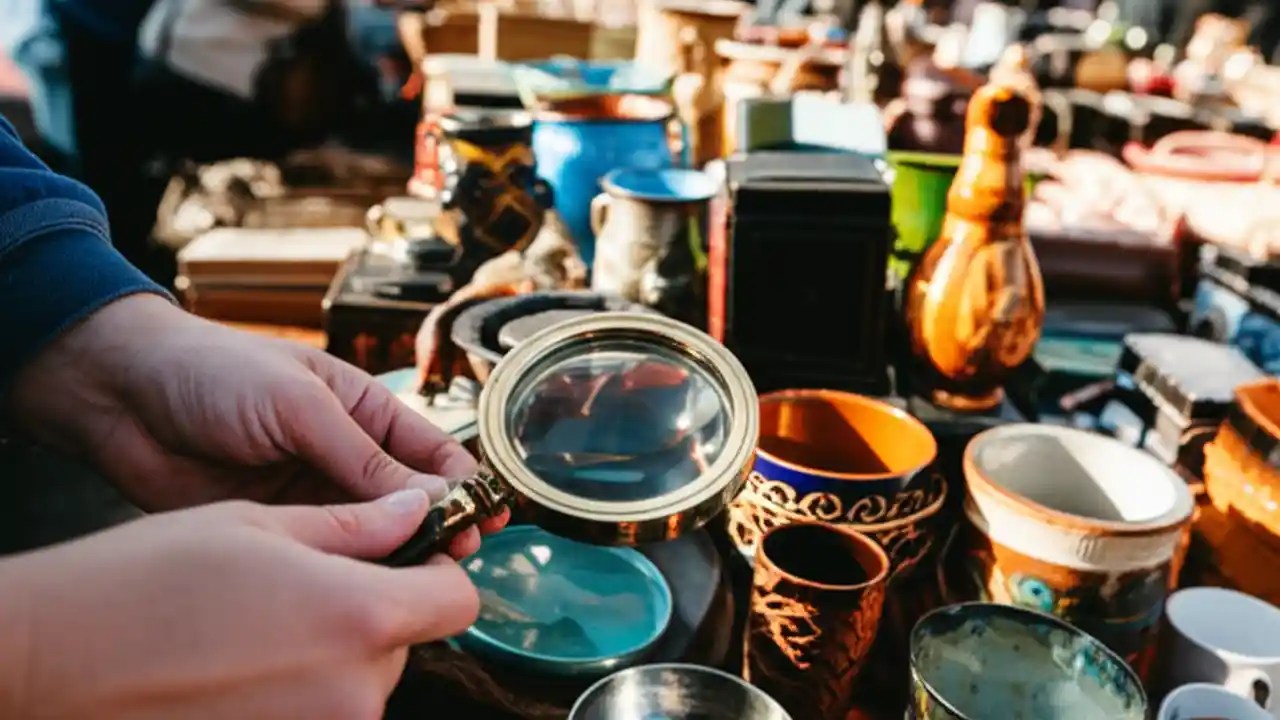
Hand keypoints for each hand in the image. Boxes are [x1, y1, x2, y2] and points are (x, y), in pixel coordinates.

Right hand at [0, 491, 476, 719]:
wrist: (46, 661)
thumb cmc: (142, 581)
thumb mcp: (257, 526)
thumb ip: (353, 525)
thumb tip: (414, 510)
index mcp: (359, 617)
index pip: (457, 600)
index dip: (441, 572)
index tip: (414, 558)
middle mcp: (354, 692)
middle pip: (403, 643)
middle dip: (370, 612)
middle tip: (303, 586)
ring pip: (359, 683)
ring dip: (329, 654)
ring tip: (256, 624)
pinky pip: (317, 714)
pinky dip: (295, 692)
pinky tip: (239, 664)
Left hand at [8, 294, 507, 554]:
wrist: (122, 396)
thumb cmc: (215, 374)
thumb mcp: (300, 406)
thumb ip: (364, 457)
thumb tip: (433, 497)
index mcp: (363, 409)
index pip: (431, 452)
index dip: (464, 483)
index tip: (487, 514)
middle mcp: (344, 454)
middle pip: (408, 500)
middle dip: (438, 525)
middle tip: (456, 554)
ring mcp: (310, 493)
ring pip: (371, 532)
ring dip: (395, 551)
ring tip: (417, 571)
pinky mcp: (275, 527)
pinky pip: (325, 551)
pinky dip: (348, 567)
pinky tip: (363, 580)